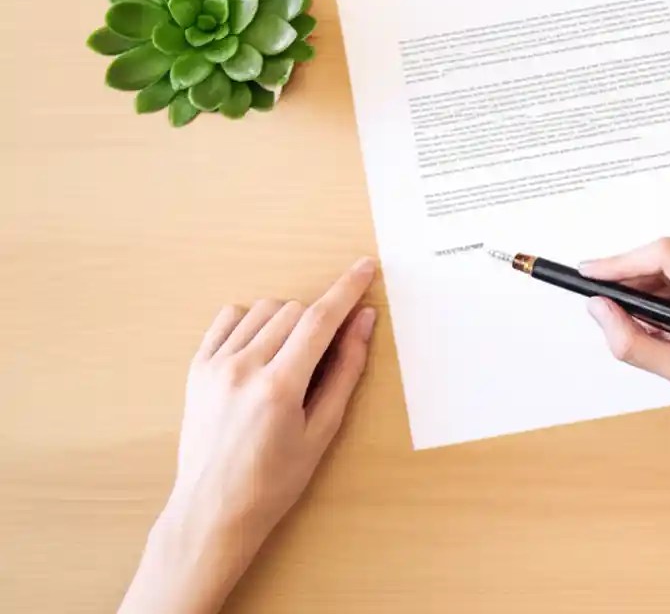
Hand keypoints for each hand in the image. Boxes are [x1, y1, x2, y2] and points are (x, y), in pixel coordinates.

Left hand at [120, 258, 378, 613]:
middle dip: (319, 319)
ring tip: (293, 357)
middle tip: (327, 351)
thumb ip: (345, 370)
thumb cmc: (275, 480)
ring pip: (264, 310)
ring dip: (288, 320)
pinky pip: (229, 319)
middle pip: (294, 310)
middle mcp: (243, 368)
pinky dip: (253, 321)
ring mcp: (214, 365)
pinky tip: (263, 346)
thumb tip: (362, 321)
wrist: (213, 508)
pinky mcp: (196, 367)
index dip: (347, 289)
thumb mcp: (322, 430)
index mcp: (279, 387)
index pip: (320, 320)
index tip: (365, 268)